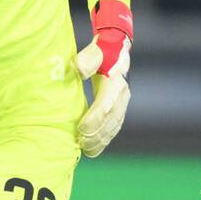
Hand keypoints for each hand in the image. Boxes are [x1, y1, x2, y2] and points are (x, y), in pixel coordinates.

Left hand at [74, 0, 132, 157]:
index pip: (105, 105)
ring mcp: (123, 102)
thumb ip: (86, 59)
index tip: (81, 129)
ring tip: (87, 150)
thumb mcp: (94, 51)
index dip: (94, 119)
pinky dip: (105, 139)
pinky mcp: (120, 107)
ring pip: (114, 126)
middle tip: (81, 144)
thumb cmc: (102, 50)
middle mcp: (122, 94)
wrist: (116, 48)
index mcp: (115, 82)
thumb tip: (78, 69)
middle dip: (97, 134)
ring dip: (101, 140)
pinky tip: (94, 150)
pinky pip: (114, 126)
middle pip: (111, 120)